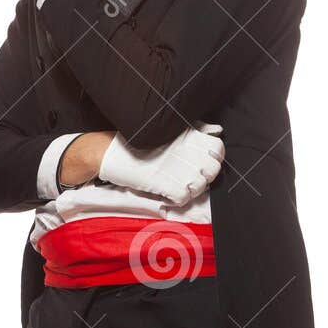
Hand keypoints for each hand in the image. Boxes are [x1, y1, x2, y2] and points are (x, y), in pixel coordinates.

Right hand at [97, 124, 224, 205]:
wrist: (109, 151)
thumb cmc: (137, 140)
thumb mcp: (168, 128)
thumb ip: (195, 128)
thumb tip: (217, 129)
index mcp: (187, 135)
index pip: (218, 147)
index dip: (214, 157)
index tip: (202, 161)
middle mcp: (186, 151)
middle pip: (213, 170)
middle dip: (205, 176)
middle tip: (189, 175)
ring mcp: (176, 168)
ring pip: (200, 187)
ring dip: (191, 189)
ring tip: (177, 185)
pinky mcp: (164, 184)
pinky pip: (184, 198)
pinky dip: (177, 199)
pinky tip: (167, 192)